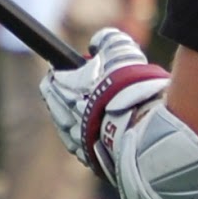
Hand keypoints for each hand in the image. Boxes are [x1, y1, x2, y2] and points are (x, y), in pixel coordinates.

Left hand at [40, 27, 169, 181]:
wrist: (144, 132)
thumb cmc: (131, 91)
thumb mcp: (121, 51)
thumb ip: (107, 40)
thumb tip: (96, 43)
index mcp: (68, 90)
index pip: (53, 80)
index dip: (60, 74)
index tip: (66, 72)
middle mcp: (67, 117)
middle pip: (55, 106)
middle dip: (63, 97)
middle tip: (76, 92)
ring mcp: (77, 141)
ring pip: (67, 129)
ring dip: (75, 121)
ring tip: (90, 115)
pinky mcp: (90, 158)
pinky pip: (82, 148)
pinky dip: (88, 140)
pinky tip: (99, 135)